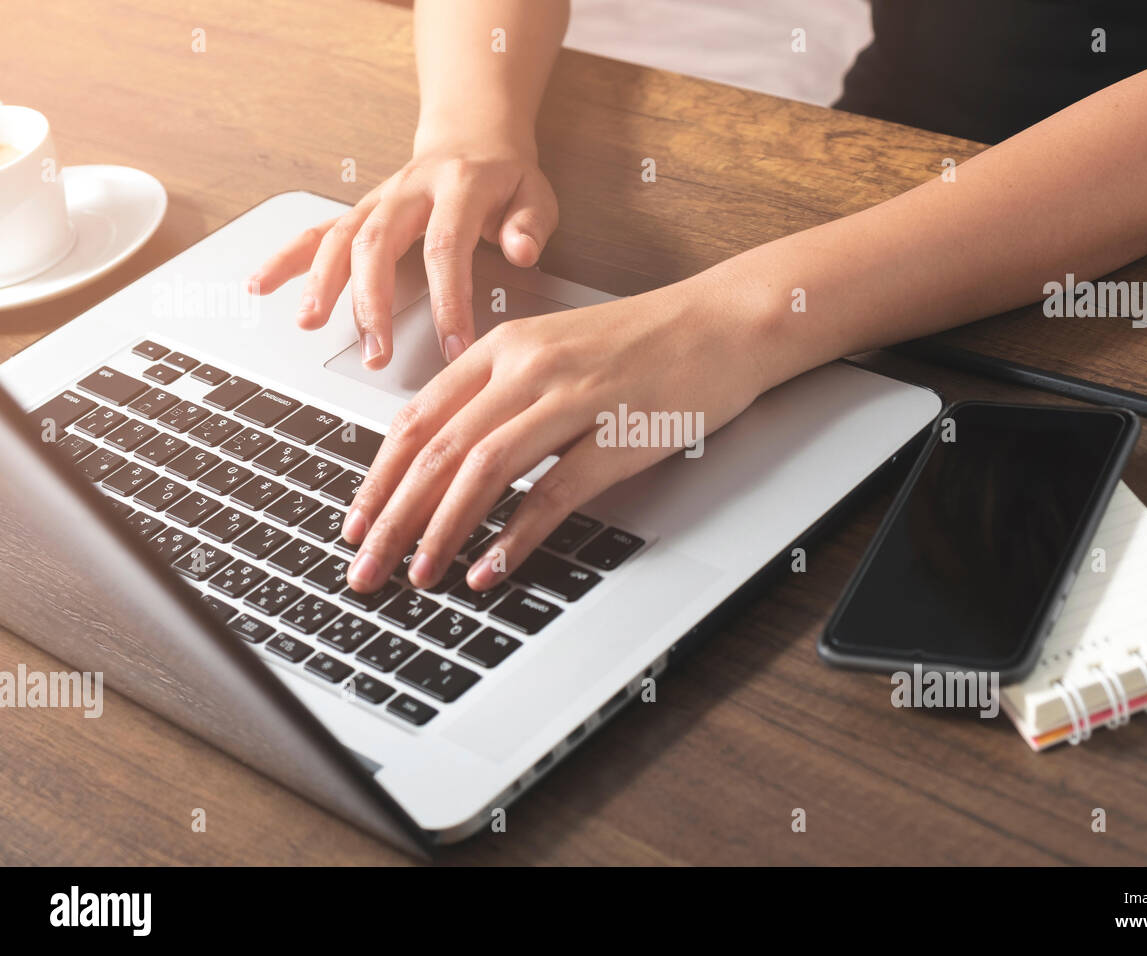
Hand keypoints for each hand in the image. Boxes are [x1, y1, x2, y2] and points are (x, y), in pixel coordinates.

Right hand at [248, 130, 558, 368]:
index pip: (445, 246)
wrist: (473, 136)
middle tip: (375, 353)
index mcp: (457, 186)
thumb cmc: (506, 178)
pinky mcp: (359, 212)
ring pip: (340, 238)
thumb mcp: (536, 195)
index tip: (452, 345)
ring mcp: (378, 199)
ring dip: (321, 283)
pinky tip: (259, 285)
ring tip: (309, 323)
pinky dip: (286, 258)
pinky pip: (316, 233)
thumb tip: (521, 251)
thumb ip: (530, 225)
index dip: (447, 299)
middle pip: (378, 244)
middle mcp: (409, 190)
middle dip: (372, 302)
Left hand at [340, 279, 767, 593]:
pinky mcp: (615, 435)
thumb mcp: (556, 352)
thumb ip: (502, 395)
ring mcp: (572, 399)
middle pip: (437, 450)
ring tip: (418, 575)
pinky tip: (489, 568)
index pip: (417, 417)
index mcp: (505, 346)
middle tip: (365, 566)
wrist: (722, 322)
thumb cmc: (643, 342)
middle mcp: (527, 367)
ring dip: (440, 531)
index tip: (357, 521)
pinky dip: (513, 536)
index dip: (378, 477)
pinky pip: (551, 494)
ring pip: (481, 471)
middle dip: (393, 518)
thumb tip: (450, 458)